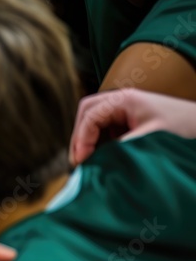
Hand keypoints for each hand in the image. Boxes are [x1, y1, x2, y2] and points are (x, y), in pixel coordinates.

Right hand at [70, 89, 195, 165]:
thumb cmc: (182, 127)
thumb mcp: (150, 138)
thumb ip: (121, 146)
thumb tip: (96, 160)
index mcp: (124, 99)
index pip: (90, 116)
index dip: (81, 138)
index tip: (81, 160)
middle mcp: (121, 99)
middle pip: (86, 112)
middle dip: (79, 135)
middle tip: (78, 159)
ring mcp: (124, 107)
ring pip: (93, 118)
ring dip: (88, 137)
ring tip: (87, 158)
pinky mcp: (129, 117)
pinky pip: (105, 125)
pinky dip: (99, 139)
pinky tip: (103, 153)